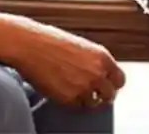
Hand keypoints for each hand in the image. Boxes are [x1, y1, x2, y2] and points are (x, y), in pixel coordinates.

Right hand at [6, 18, 124, 108]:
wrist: (29, 46)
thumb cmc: (50, 41)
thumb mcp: (81, 46)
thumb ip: (93, 61)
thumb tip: (99, 74)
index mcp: (102, 57)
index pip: (119, 80)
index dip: (112, 84)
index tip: (106, 86)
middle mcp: (97, 73)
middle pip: (110, 95)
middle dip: (102, 95)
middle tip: (91, 93)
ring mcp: (84, 87)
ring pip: (94, 104)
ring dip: (86, 100)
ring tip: (74, 91)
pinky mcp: (69, 98)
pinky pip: (77, 106)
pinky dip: (72, 102)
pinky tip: (63, 90)